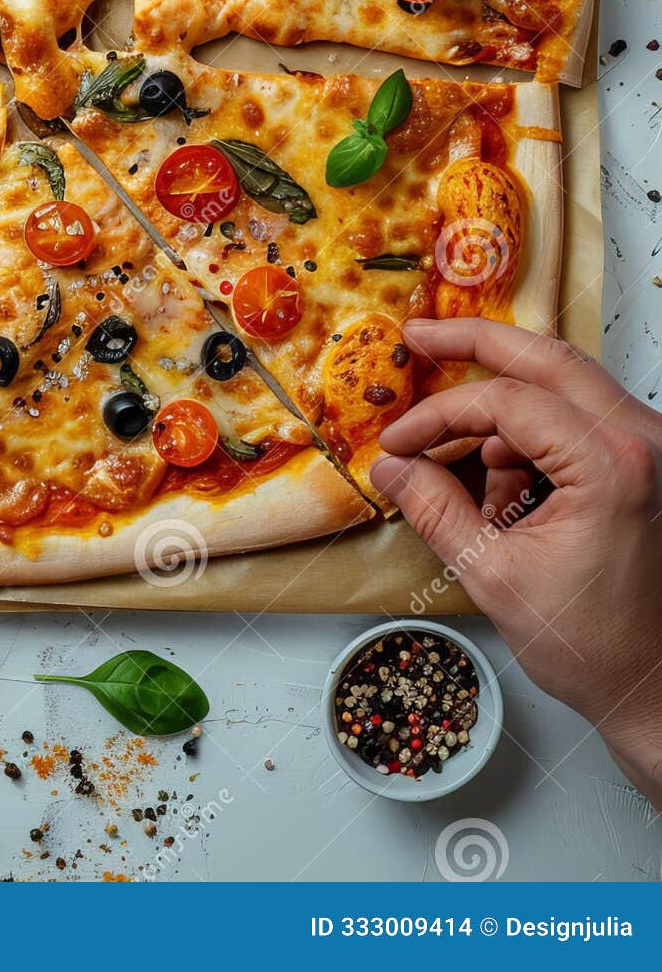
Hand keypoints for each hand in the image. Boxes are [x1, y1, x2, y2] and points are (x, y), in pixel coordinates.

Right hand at [372, 318, 661, 807]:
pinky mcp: (651, 465)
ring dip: (506, 417)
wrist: (661, 690)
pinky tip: (511, 499)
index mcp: (613, 463)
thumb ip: (435, 508)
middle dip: (474, 345)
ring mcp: (654, 449)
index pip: (507, 402)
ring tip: (474, 485)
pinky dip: (536, 443)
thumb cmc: (599, 646)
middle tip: (418, 336)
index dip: (440, 417)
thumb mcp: (495, 575)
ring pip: (565, 389)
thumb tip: (391, 468)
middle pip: (547, 359)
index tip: (398, 443)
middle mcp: (645, 441)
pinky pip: (581, 424)